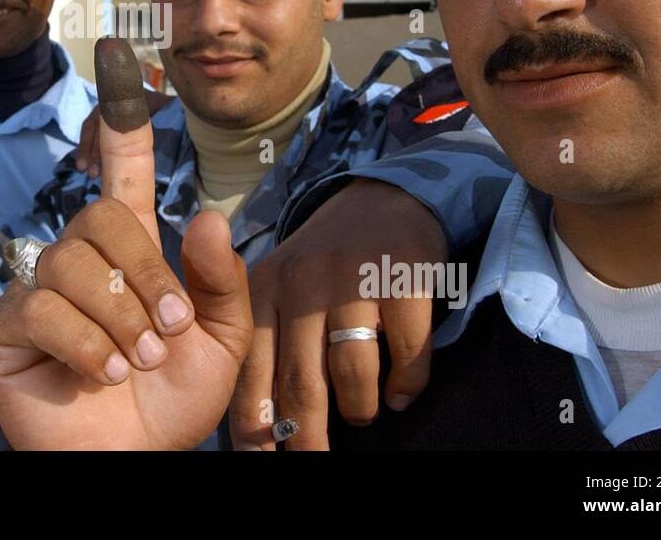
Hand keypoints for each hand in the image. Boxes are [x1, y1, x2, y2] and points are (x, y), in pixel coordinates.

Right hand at [0, 38, 252, 449]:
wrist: (133, 462)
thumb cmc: (170, 402)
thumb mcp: (220, 341)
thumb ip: (221, 281)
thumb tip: (204, 214)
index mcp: (131, 251)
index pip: (121, 168)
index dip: (120, 113)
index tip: (119, 50)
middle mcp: (80, 259)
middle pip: (102, 219)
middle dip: (145, 276)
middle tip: (167, 332)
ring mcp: (38, 290)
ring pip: (72, 264)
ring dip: (119, 320)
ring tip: (133, 362)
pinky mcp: (8, 327)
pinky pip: (44, 308)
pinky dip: (84, 345)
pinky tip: (97, 373)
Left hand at [228, 179, 445, 449]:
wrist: (381, 198)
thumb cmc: (323, 265)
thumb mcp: (279, 289)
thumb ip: (266, 346)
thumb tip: (260, 428)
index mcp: (263, 290)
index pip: (252, 370)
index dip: (255, 424)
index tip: (260, 459)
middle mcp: (304, 284)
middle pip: (302, 381)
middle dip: (304, 436)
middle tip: (310, 463)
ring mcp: (354, 280)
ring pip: (353, 372)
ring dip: (358, 408)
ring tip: (361, 417)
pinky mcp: (403, 278)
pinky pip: (408, 352)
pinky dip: (406, 382)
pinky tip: (401, 394)